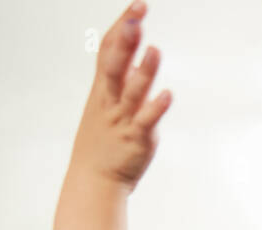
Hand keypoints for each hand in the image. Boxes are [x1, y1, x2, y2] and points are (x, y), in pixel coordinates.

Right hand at [54, 2, 169, 229]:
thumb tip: (137, 55)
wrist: (93, 180)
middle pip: (116, 64)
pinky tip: (168, 95)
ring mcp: (123, 120)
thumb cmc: (102, 141)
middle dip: (126, 40)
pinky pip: (146, 122)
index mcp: (102, 90)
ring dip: (144, 71)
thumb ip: (121, 79)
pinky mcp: (136, 139)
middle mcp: (111, 101)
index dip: (121, 27)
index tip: (136, 6)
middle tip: (137, 15)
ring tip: (155, 50)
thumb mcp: (105, 103)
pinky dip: (156, 108)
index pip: (108, 50)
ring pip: (132, 92)